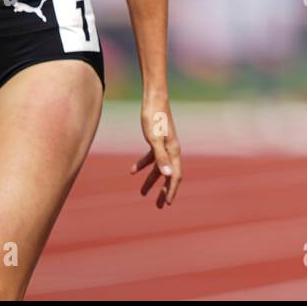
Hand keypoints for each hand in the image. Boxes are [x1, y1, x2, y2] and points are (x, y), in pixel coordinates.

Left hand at [131, 93, 181, 207]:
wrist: (154, 99)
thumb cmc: (154, 118)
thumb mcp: (154, 139)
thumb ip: (161, 158)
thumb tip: (167, 175)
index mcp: (173, 151)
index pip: (175, 176)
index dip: (171, 191)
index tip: (166, 204)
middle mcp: (172, 150)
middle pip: (169, 175)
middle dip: (163, 190)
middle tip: (159, 206)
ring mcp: (165, 145)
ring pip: (159, 168)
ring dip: (152, 180)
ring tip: (143, 193)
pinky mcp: (157, 140)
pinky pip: (152, 157)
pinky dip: (143, 165)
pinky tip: (132, 171)